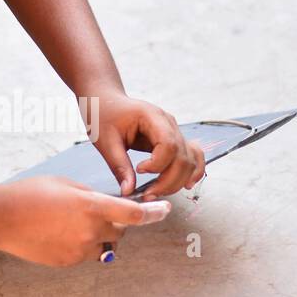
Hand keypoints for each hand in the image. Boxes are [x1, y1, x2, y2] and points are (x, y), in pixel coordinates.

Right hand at [0, 177, 169, 266]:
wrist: (2, 218)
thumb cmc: (31, 194)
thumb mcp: (67, 184)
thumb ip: (92, 196)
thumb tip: (106, 206)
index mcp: (92, 207)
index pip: (135, 214)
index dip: (155, 213)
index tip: (166, 210)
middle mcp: (90, 231)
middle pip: (120, 231)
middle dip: (115, 223)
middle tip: (94, 212)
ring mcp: (79, 250)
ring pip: (103, 246)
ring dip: (97, 236)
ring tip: (69, 223)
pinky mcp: (67, 262)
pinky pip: (84, 254)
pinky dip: (79, 245)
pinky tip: (57, 233)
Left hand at [81, 92, 205, 198]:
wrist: (107, 102)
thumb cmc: (104, 115)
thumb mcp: (106, 141)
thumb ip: (119, 166)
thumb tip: (128, 192)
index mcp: (152, 116)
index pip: (169, 144)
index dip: (158, 164)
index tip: (139, 170)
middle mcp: (169, 123)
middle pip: (182, 157)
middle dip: (168, 181)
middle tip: (147, 194)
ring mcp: (174, 131)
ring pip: (189, 160)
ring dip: (177, 181)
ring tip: (156, 192)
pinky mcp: (174, 140)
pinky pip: (192, 156)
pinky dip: (192, 171)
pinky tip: (186, 185)